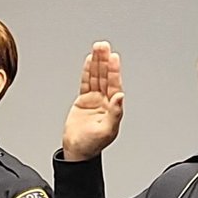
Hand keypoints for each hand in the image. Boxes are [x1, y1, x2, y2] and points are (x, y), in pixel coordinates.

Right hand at [60, 41, 124, 161]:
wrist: (77, 151)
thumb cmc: (92, 145)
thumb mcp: (107, 131)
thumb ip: (115, 113)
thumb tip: (120, 97)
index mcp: (113, 107)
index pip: (114, 84)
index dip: (113, 70)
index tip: (113, 57)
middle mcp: (105, 101)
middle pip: (105, 76)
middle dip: (104, 61)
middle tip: (103, 46)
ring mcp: (94, 100)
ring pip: (96, 77)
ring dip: (97, 62)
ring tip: (97, 48)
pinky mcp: (83, 101)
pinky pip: (86, 83)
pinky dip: (88, 72)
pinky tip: (89, 61)